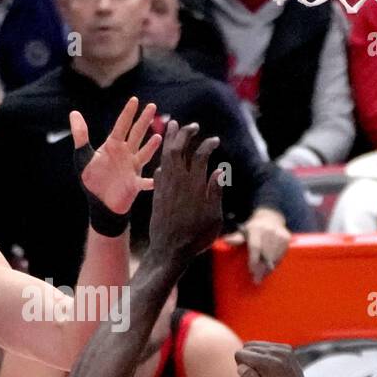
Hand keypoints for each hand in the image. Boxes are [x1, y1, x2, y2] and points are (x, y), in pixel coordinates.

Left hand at [72, 97, 161, 215]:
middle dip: (143, 121)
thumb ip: (80, 135)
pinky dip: (151, 181)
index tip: (134, 99)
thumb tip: (74, 112)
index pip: (121, 126)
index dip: (127, 113)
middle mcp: (126, 154)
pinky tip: (157, 178)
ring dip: (150, 147)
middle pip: (136, 134)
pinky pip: (145, 182)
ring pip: (144, 154)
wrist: (100, 203)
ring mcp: (132, 168)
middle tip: (152, 106)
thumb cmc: (93, 179)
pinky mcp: (135, 184)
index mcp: (113, 146)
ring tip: (157, 137)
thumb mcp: (83, 156)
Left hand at [147, 119, 222, 259]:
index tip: (214, 141)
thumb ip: (215, 192)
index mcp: (194, 185)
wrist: (169, 251)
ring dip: (169, 140)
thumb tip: (220, 170)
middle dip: (184, 134)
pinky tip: (165, 160)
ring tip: (173, 127)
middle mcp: (178, 183)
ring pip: (165, 157)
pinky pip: (158, 172)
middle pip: (178, 150)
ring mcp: (165, 188)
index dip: (207, 145)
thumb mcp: (213, 216)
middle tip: (191, 125)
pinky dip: (163, 161)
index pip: (200, 156)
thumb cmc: (196, 236)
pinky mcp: (157, 195)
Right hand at [234, 342, 313, 376]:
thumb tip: (242, 366)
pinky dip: (264, 356)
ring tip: (265, 375)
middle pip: (247, 347)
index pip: (240, 354)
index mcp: (269, 365)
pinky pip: (265, 346)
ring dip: (255, 358)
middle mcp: (278, 353)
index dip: (242, 369)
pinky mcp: (288, 349)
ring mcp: (285, 350)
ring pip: (255, 345)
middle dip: (248, 362)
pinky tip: (271, 370)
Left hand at [243, 207, 289, 284]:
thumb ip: (236, 238)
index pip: (255, 247)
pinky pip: (281, 255)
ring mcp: (279, 234)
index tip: (251, 272)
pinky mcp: (286, 238)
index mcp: (256, 229)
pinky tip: (270, 269)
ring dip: (268, 269)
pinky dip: (276, 264)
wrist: (271, 217)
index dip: (253, 260)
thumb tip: (225, 241)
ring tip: (262, 277)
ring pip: (274, 257)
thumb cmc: (254, 228)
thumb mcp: (243, 231)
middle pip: (265, 254)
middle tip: (256, 280)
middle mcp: (268, 230)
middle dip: (261, 269)